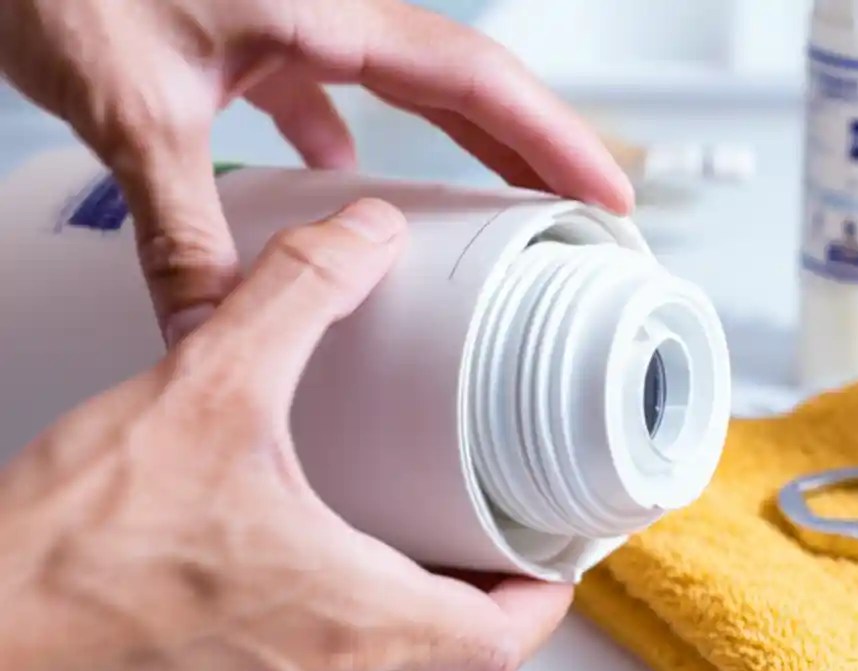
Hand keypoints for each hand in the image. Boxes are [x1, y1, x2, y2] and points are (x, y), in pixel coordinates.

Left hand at [0, 0, 632, 344]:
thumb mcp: (131, 108)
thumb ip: (180, 227)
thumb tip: (207, 330)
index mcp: (326, 9)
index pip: (473, 78)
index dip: (552, 136)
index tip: (605, 188)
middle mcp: (328, 7)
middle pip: (464, 81)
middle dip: (532, 144)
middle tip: (586, 206)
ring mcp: (295, 15)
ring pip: (408, 84)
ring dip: (460, 141)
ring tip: (499, 203)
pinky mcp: (255, 29)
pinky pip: (332, 87)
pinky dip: (348, 137)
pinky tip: (334, 178)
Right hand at [0, 199, 572, 670]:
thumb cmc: (75, 551)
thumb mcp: (208, 390)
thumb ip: (299, 297)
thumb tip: (367, 237)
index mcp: (355, 618)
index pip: (504, 641)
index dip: (548, 597)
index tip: (556, 554)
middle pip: (452, 650)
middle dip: (482, 589)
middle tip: (491, 524)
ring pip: (383, 663)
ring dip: (410, 601)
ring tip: (410, 525)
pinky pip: (312, 666)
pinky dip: (336, 616)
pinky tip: (301, 550)